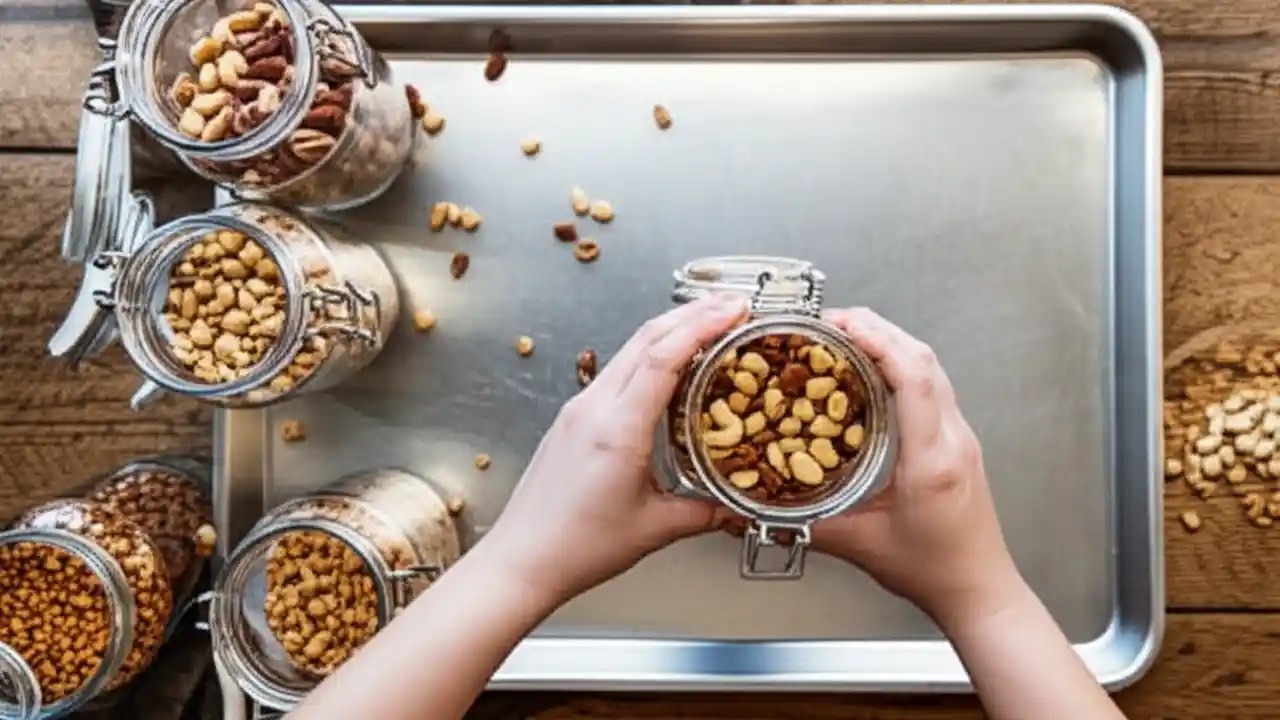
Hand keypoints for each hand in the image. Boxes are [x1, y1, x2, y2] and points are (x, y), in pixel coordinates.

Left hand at [482, 295, 746, 604]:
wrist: (522, 560)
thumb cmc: (575, 546)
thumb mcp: (654, 528)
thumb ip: (704, 512)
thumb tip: (737, 507)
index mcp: (616, 428)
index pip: (664, 356)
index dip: (702, 325)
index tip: (733, 310)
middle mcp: (593, 408)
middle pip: (645, 339)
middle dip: (691, 314)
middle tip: (730, 305)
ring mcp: (579, 410)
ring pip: (628, 351)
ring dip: (669, 332)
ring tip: (706, 326)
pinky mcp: (571, 420)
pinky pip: (616, 373)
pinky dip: (648, 357)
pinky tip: (668, 367)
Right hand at [813, 308, 1024, 629]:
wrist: (979, 589)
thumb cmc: (934, 571)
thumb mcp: (861, 546)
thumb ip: (804, 524)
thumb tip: (752, 514)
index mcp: (931, 460)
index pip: (914, 378)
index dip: (877, 341)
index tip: (840, 325)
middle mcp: (952, 439)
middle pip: (924, 359)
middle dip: (878, 328)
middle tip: (832, 321)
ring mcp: (960, 436)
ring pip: (931, 367)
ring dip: (891, 341)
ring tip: (847, 336)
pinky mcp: (957, 441)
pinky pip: (931, 385)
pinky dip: (900, 364)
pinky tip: (873, 370)